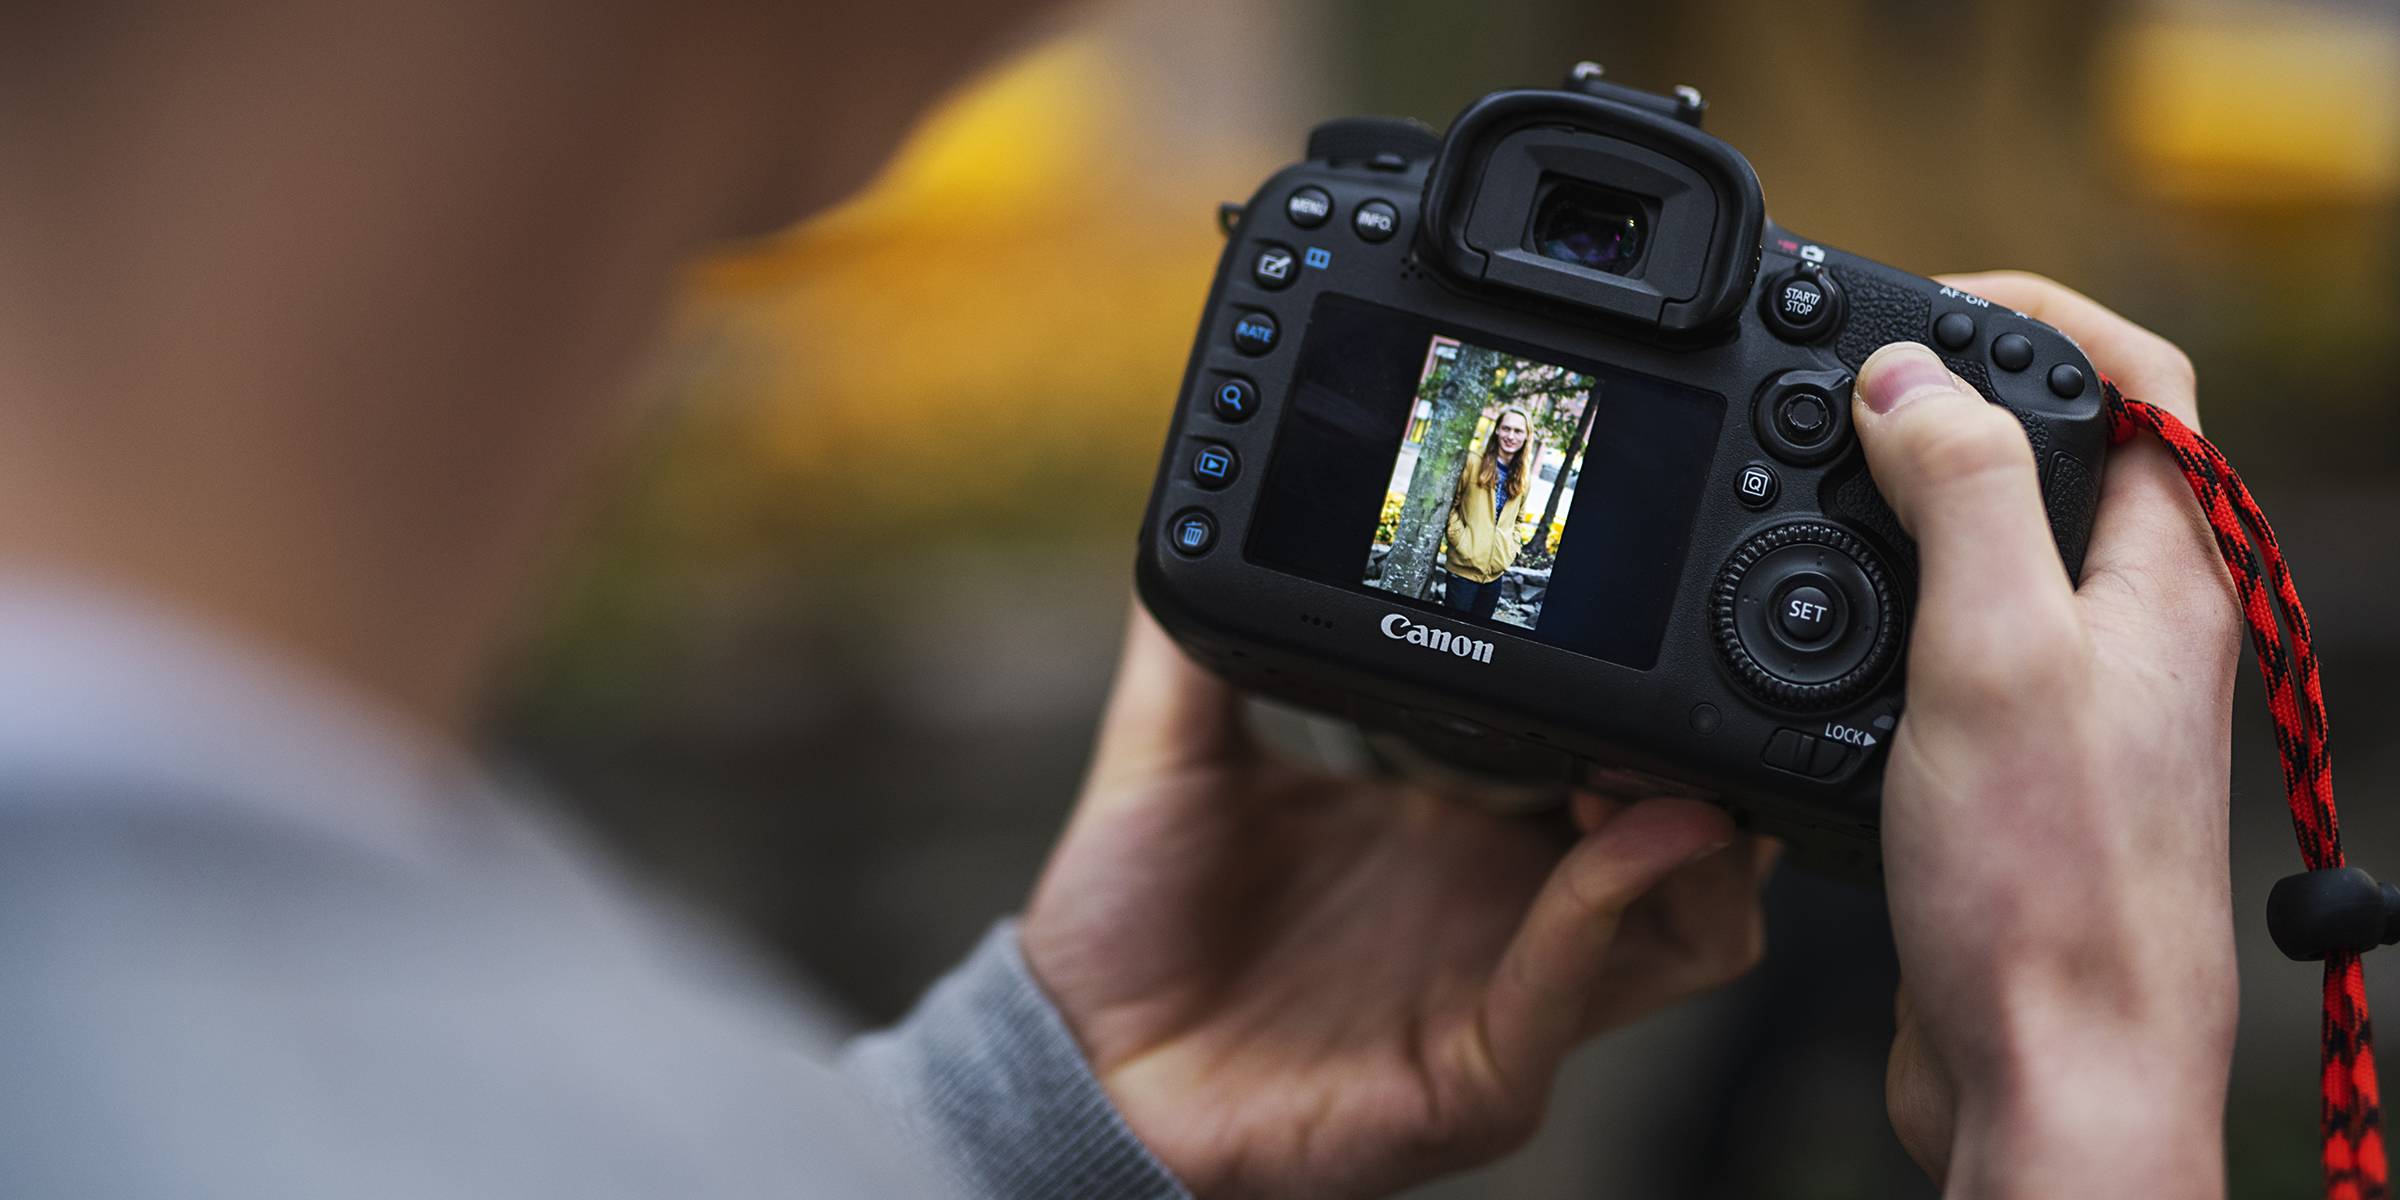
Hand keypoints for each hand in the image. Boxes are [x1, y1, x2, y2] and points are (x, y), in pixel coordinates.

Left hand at [1023, 612, 1776, 1198]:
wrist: (1080, 1061)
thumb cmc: (1135, 930)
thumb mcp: (1173, 758)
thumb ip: (1196, 643)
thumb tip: (1197, 502)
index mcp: (1456, 835)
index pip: (1607, 763)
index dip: (1643, 705)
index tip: (1632, 616)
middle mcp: (1500, 916)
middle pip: (1692, 850)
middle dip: (1714, 769)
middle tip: (1673, 692)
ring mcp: (1503, 1002)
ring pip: (1689, 936)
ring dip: (1699, 846)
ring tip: (1662, 770)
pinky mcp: (1479, 1079)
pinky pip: (1572, 991)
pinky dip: (1607, 907)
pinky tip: (1613, 839)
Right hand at [1857, 273, 2240, 1196]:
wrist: (2049, 1074)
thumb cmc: (2050, 889)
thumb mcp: (1995, 652)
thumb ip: (1961, 494)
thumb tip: (1904, 375)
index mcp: (2160, 579)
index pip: (2140, 383)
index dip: (2038, 314)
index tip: (1920, 306)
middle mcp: (2128, 633)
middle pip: (2057, 457)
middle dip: (1946, 397)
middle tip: (1835, 386)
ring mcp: (2068, 705)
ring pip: (1988, 556)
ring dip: (1899, 504)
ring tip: (1805, 484)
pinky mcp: (2000, 774)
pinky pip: (1940, 653)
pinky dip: (1869, 615)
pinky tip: (1804, 641)